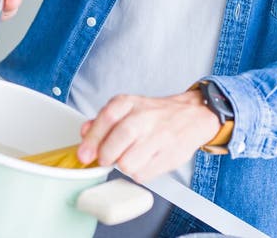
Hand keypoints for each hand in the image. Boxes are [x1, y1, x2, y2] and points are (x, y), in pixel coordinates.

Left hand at [77, 91, 221, 182]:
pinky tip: (144, 161)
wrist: (191, 115)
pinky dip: (139, 173)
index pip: (106, 119)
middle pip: (117, 142)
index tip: (85, 155)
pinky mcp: (169, 156)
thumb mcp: (127, 108)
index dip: (92, 140)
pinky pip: (142, 174)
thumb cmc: (155, 114)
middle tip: (107, 158)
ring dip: (124, 166)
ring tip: (130, 157)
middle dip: (106, 156)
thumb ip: (103, 120)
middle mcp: (144, 117)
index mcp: (129, 103)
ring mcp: (158, 137)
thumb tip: (84, 133)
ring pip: (128, 164)